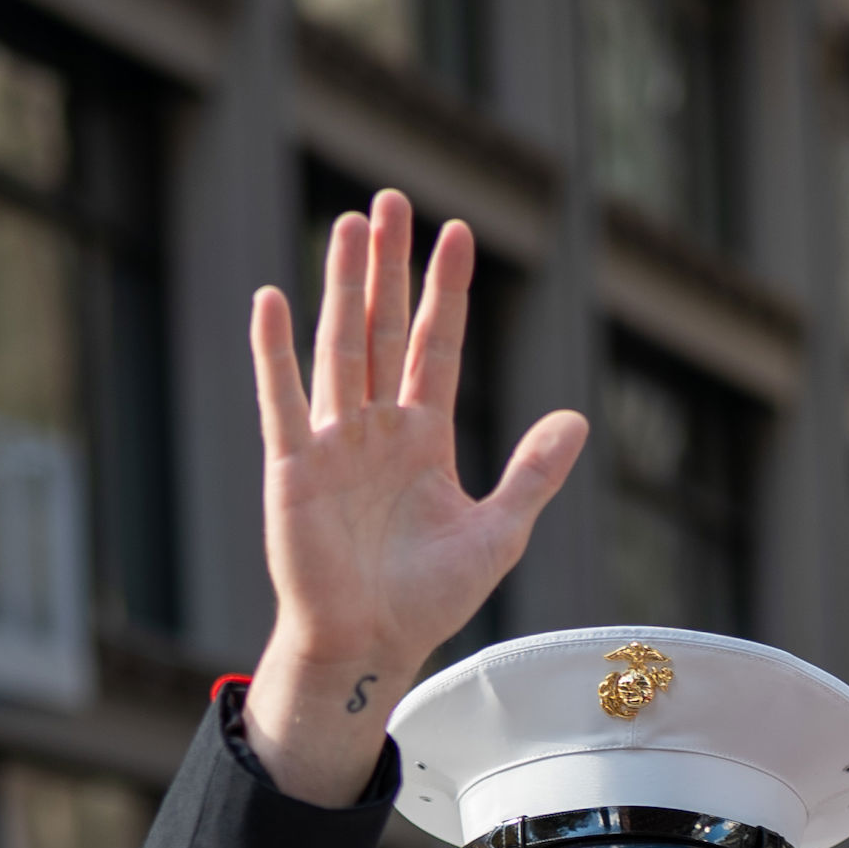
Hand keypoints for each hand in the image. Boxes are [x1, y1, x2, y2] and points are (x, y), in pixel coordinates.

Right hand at [240, 189, 584, 803]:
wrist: (370, 646)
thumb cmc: (427, 600)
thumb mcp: (497, 533)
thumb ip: (532, 474)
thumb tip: (576, 418)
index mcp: (423, 439)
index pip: (434, 348)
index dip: (445, 293)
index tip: (459, 234)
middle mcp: (375, 430)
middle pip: (381, 329)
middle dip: (388, 267)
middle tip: (392, 200)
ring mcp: (332, 445)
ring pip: (339, 348)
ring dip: (342, 287)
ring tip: (350, 225)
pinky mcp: (294, 469)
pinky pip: (282, 400)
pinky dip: (275, 352)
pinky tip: (272, 299)